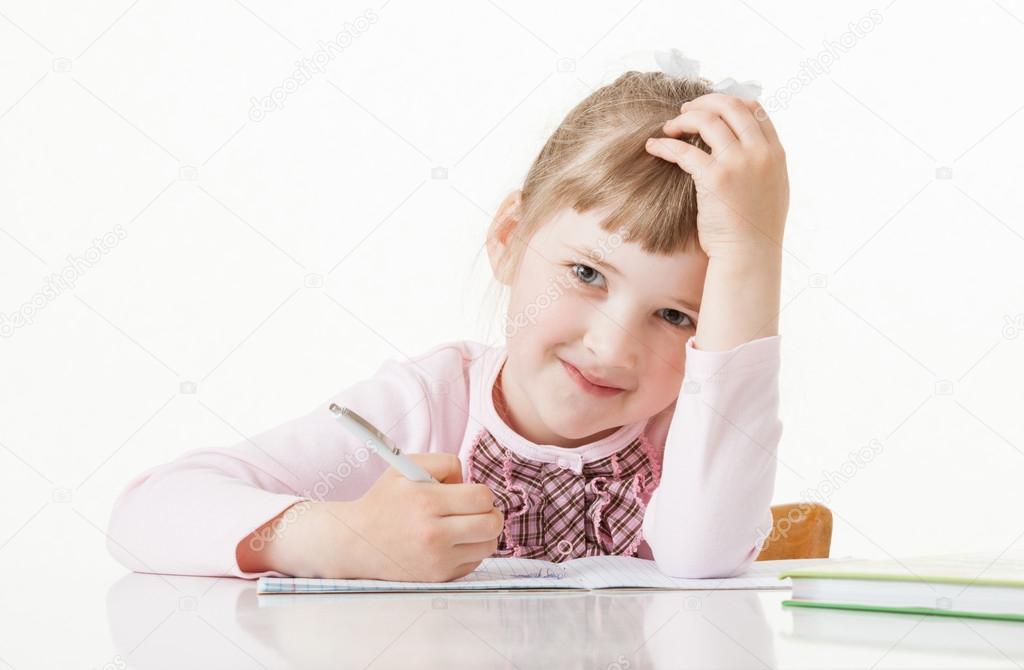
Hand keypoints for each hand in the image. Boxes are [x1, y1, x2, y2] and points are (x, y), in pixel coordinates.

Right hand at [237, 453, 503, 581]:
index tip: (470, 494)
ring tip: (464, 526)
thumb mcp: (406, 466)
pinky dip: (469, 551)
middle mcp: (433, 534)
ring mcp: (437, 559)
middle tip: (475, 511)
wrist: (356, 541)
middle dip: (489, 513)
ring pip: (488, 545)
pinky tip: (451, 543)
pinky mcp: (438, 577)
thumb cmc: (384, 500)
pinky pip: (474, 562)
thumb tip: (470, 480)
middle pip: (492, 524)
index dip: (481, 493)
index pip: (482, 497)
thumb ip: (444, 462)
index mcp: (426, 502)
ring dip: (482, 534)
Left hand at [644, 93, 788, 261]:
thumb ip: (763, 162)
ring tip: (669, 127)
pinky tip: (653, 146)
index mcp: (775, 153)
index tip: (710, 106)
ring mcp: (738, 163)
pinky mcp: (714, 178)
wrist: (749, 255)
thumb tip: (747, 144)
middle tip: (685, 110)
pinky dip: (665, 144)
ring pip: (707, 121)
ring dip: (683, 119)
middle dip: (704, 102)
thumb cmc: (755, 228)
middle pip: (730, 106)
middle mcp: (760, 153)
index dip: (729, 102)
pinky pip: (684, 150)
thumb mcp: (773, 187)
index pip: (755, 109)